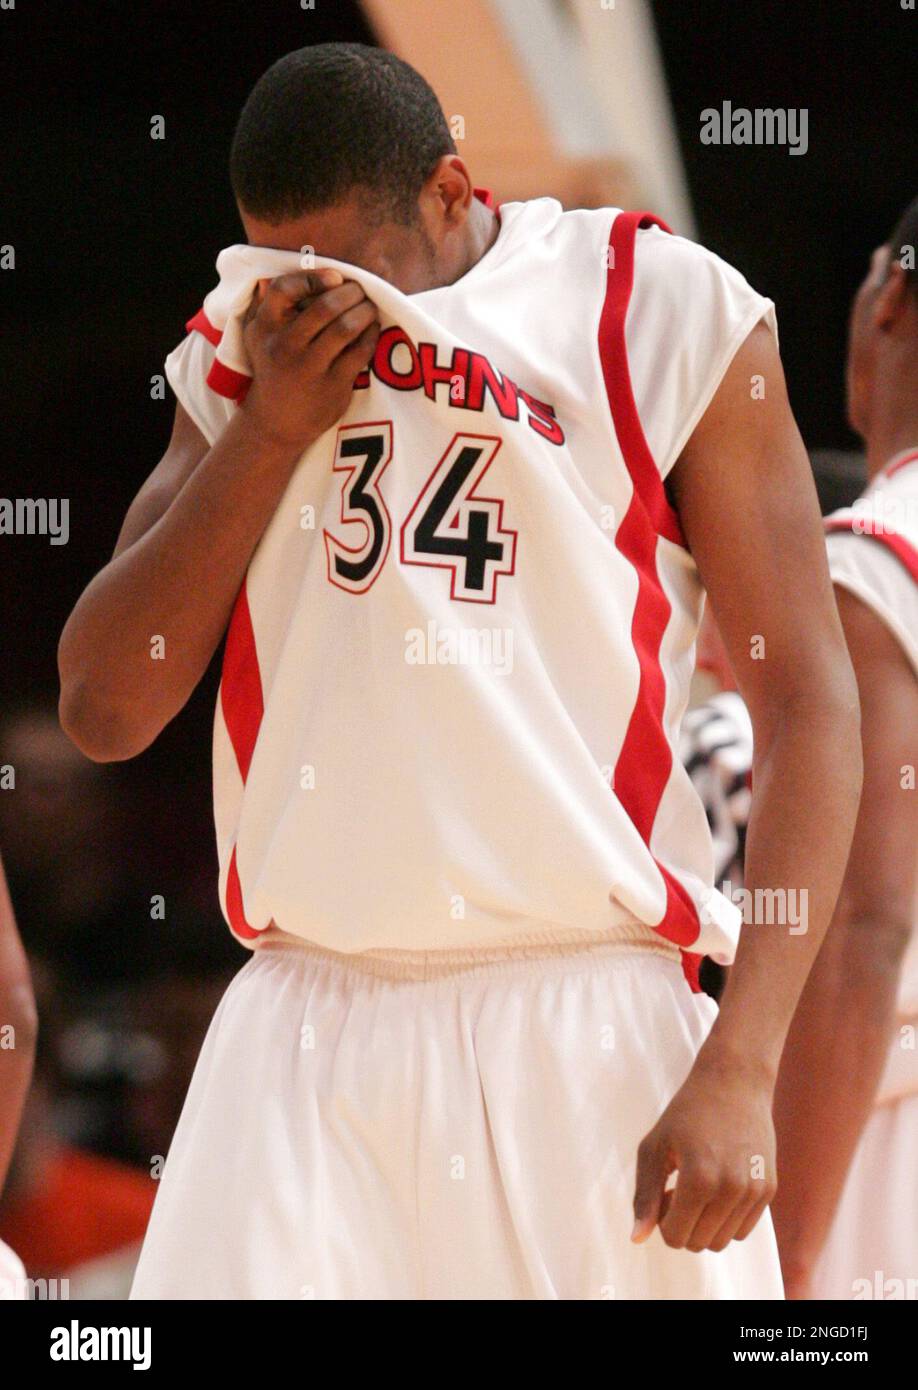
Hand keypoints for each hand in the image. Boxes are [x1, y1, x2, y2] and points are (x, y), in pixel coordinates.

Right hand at [240, 269, 380, 451]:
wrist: (275, 422)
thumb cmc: (272, 369)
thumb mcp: (259, 336)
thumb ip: (272, 304)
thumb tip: (299, 268)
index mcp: (265, 328)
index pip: (285, 289)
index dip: (313, 277)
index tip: (335, 277)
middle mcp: (285, 347)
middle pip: (325, 307)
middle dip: (350, 292)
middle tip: (360, 290)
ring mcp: (310, 368)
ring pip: (346, 328)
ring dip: (364, 311)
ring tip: (369, 307)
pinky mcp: (332, 386)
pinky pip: (360, 352)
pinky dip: (371, 335)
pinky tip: (372, 329)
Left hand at [632, 1051, 776, 1251]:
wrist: (734, 1083)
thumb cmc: (686, 1113)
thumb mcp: (654, 1148)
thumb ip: (644, 1196)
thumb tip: (638, 1239)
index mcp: (699, 1180)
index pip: (675, 1237)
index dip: (663, 1220)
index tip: (665, 1191)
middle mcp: (731, 1190)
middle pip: (699, 1244)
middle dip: (683, 1224)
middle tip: (679, 1189)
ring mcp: (754, 1191)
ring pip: (723, 1241)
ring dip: (705, 1224)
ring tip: (699, 1188)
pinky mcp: (769, 1189)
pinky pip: (743, 1229)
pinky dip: (727, 1219)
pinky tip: (719, 1187)